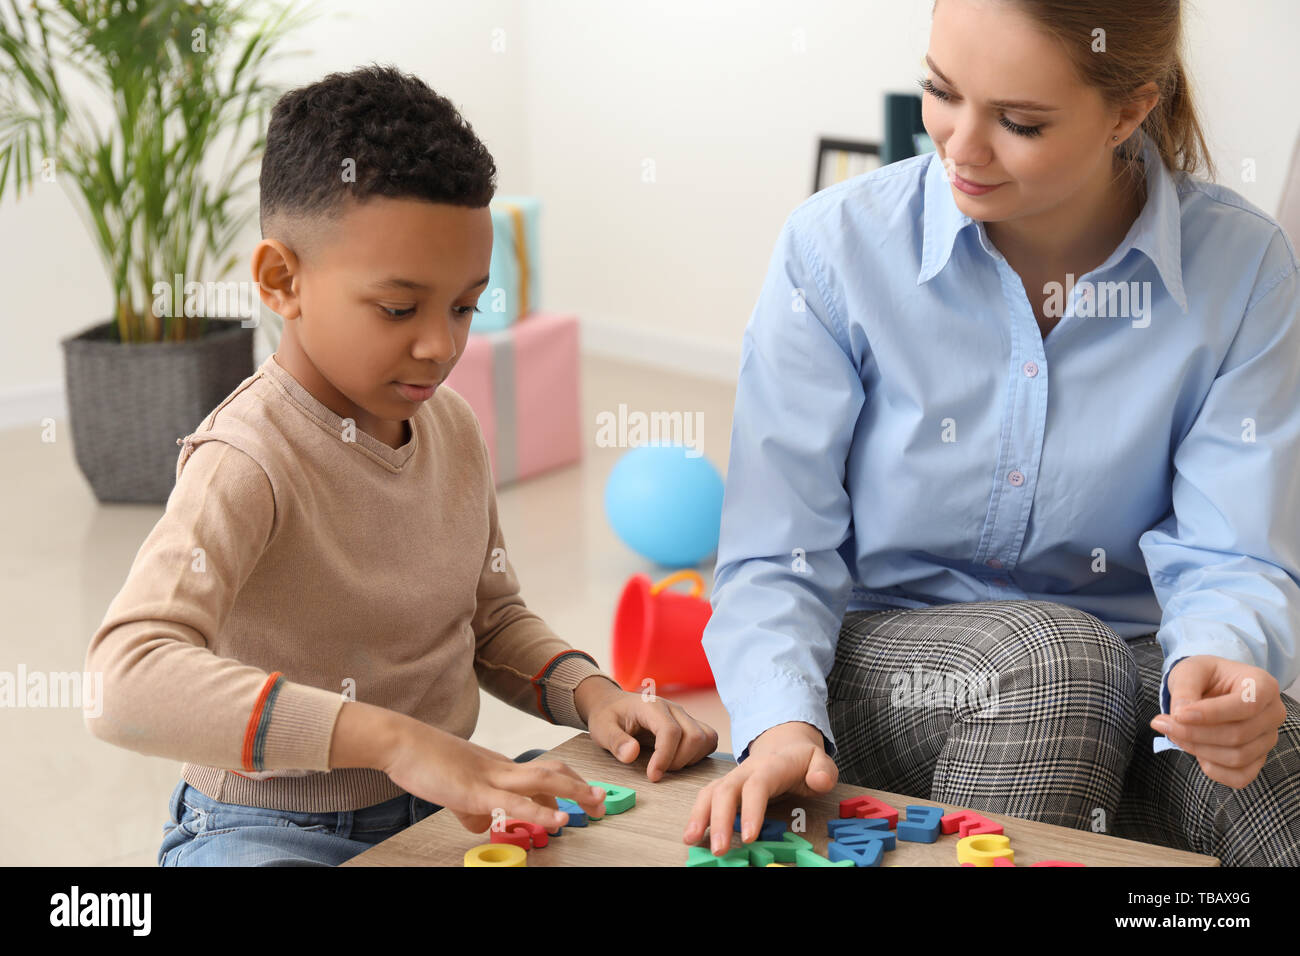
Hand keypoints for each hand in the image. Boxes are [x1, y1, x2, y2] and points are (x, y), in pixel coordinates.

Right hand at [378, 715, 607, 833]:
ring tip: (594, 802)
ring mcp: (490, 777)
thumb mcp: (454, 789)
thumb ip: (471, 807)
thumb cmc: (423, 761)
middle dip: (580, 785)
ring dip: (573, 791)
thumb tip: (481, 824)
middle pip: (552, 771)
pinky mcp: (476, 791)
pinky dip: (541, 812)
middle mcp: (500, 767)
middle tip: (601, 800)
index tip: (583, 795)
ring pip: (543, 780)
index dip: (566, 783)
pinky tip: (558, 820)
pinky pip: (515, 803)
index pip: (541, 772)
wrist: (400, 742)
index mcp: (497, 765)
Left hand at [575, 675, 718, 780]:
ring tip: (668, 766)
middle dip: (678, 761)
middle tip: (657, 771)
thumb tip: (631, 754)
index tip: (652, 776)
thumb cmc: (608, 716)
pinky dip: (700, 754)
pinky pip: (709, 738)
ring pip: (705, 738)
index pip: (670, 731)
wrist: (613, 704)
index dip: (664, 758)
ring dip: (691, 759)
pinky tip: (680, 760)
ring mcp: (684, 715)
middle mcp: (673, 708)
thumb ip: (616, 741)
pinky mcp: (689, 723)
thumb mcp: (602, 729)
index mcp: (651, 706)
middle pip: (694, 736)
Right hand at [682, 720, 837, 853]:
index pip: (757, 785)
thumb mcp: (820, 761)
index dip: (751, 810)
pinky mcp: (725, 786)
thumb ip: (824, 771)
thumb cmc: (802, 760)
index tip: (749, 837)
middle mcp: (746, 770)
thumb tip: (819, 781)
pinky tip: (692, 834)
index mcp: (771, 765)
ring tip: (691, 840)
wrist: (785, 744)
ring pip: (711, 791)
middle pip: (726, 789)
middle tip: (719, 849)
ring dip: (699, 816)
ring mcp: (733, 777)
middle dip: (719, 819)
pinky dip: (697, 814)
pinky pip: (707, 797)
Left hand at [1150, 655, 1286, 788]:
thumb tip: (1180, 716)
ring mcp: (1268, 739)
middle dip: (1194, 733)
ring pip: (1237, 758)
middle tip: (1161, 723)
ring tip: (1172, 732)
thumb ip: (1185, 689)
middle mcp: (1273, 714)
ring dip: (1198, 749)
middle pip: (1238, 735)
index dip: (1211, 714)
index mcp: (1262, 685)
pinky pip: (1240, 777)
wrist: (1213, 687)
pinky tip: (1193, 750)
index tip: (1178, 714)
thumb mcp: (1190, 670)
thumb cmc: (1204, 676)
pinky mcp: (1258, 759)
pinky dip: (1212, 769)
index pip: (1246, 706)